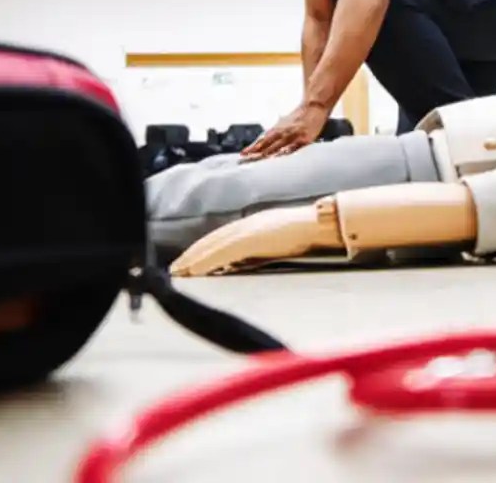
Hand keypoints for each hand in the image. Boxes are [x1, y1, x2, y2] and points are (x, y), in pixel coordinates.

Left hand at [169, 204, 341, 275]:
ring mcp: (249, 230)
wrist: (321, 225)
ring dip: (193, 260)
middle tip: (175, 269)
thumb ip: (258, 249)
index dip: (202, 249)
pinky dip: (207, 262)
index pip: (221, 237)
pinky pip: (223, 252)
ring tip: (179, 272)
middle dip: (191, 255)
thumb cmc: (306, 234)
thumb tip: (239, 263)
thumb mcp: (277, 241)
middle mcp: (247, 224)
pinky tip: (196, 271)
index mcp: (254, 224)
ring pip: (213, 246)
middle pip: (212, 240)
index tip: (188, 261)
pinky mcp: (251, 239)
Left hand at [240, 101, 329, 159]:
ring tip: (258, 160)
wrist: (313, 107)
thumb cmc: (299, 117)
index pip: (262, 140)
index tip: (243, 154)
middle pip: (267, 144)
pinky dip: (286, 152)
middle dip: (256, 152)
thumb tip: (262, 143)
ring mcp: (293, 135)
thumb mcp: (283, 124)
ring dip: (268, 153)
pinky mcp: (304, 139)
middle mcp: (283, 132)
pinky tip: (280, 157)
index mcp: (277, 129)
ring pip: (278, 146)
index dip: (252, 147)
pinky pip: (294, 147)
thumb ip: (274, 134)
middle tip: (247, 159)